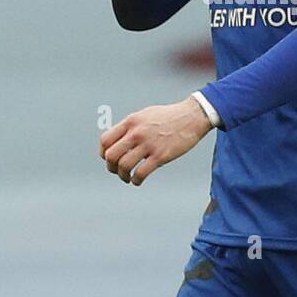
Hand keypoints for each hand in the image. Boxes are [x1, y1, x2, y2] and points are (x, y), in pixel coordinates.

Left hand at [99, 98, 213, 185]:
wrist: (192, 117)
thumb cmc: (169, 116)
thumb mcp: (145, 115)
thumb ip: (131, 126)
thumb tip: (118, 140)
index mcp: (131, 121)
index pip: (105, 141)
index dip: (104, 154)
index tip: (109, 159)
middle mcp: (136, 132)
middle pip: (111, 155)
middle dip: (111, 167)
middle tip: (117, 171)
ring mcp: (148, 144)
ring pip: (124, 166)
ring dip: (123, 176)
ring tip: (128, 178)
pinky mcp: (161, 155)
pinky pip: (141, 173)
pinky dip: (136, 180)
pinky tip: (138, 181)